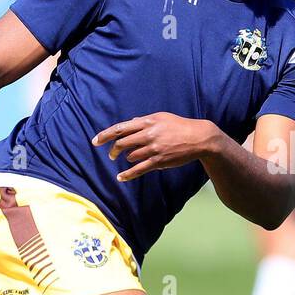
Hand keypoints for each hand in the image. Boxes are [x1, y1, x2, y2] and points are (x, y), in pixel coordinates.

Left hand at [92, 112, 220, 181]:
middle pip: (122, 143)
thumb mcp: (162, 117)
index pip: (120, 128)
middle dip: (113, 150)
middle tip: (112, 154)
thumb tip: (130, 123)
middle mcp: (148, 135)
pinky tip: (121, 177)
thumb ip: (144, 121)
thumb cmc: (179, 126)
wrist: (199, 138)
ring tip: (126, 160)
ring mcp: (153, 149)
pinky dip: (128, 174)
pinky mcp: (159, 161)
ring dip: (125, 159)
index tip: (95, 141)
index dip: (105, 135)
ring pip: (130, 156)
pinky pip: (139, 169)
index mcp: (147, 122)